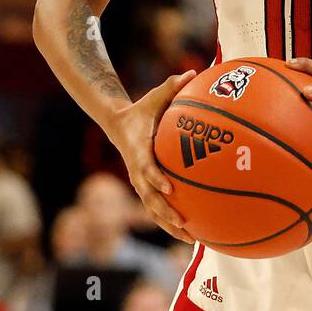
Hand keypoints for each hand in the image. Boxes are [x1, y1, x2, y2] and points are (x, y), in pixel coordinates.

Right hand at [110, 70, 197, 243]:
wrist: (117, 125)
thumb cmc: (142, 109)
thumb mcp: (154, 96)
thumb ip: (172, 86)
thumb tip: (194, 71)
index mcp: (139, 149)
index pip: (146, 167)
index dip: (156, 178)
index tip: (170, 187)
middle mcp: (137, 170)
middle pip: (149, 196)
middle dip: (164, 212)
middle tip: (183, 222)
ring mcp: (139, 182)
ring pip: (152, 209)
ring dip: (168, 225)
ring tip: (191, 239)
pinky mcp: (144, 188)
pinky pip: (156, 208)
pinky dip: (169, 222)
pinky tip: (191, 234)